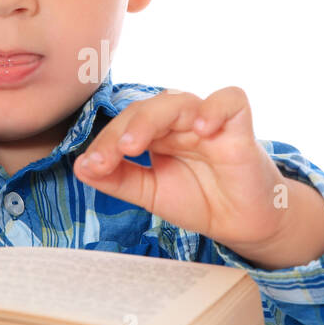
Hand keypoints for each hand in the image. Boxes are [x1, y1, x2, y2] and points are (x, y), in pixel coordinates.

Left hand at [73, 86, 292, 255]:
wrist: (243, 225)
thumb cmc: (201, 201)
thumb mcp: (150, 194)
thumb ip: (117, 180)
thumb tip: (80, 166)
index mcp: (157, 133)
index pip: (125, 124)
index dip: (105, 142)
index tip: (91, 166)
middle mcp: (180, 122)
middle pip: (146, 108)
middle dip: (122, 130)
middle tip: (109, 156)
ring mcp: (209, 121)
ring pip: (178, 100)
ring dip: (151, 119)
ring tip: (135, 145)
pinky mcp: (239, 127)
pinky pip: (230, 100)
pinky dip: (213, 109)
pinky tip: (199, 129)